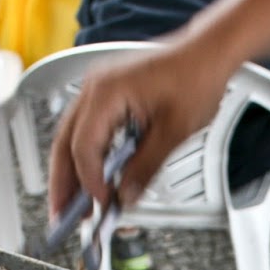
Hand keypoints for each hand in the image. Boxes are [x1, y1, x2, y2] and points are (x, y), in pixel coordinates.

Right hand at [48, 41, 235, 220]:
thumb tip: (126, 196)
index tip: (101, 205)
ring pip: (72, 138)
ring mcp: (99, 90)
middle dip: (63, 183)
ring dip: (72, 173)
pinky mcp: (109, 95)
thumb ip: (145, 168)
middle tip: (62, 216)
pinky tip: (92, 179)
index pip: (83, 147)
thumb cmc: (196, 78)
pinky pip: (88, 129)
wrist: (207, 53)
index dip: (89, 181)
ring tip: (73, 205)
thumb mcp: (173, 132)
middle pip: (65, 143)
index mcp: (106, 93)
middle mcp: (95, 89)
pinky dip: (88, 157)